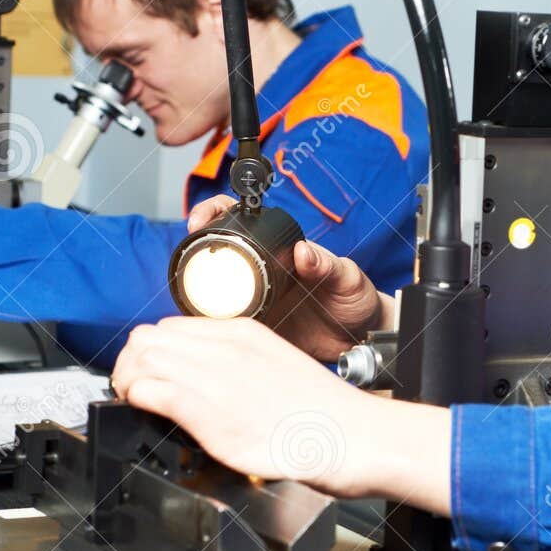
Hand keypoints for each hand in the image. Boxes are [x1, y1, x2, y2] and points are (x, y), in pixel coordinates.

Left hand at [111, 315, 450, 510]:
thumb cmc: (324, 415)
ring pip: (140, 359)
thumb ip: (241, 368)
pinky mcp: (205, 408)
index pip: (172, 327)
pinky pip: (147, 389)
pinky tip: (145, 412)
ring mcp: (214, 375)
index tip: (156, 376)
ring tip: (137, 402)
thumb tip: (211, 382)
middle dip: (134, 364)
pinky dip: (135, 399)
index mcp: (242, 332)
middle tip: (138, 390)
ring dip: (129, 381)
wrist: (353, 436)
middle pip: (148, 337)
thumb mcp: (278, 369)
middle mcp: (223, 346)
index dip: (155, 353)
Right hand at [185, 194, 393, 360]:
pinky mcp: (257, 328)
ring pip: (215, 291)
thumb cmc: (356, 300)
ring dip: (200, 292)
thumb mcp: (346, 278)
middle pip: (218, 253)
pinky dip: (214, 325)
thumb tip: (304, 251)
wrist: (360, 337)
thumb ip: (328, 265)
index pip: (242, 221)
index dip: (216, 213)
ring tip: (192, 297)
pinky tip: (209, 328)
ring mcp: (257, 300)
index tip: (202, 218)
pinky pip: (227, 325)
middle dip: (195, 252)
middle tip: (189, 258)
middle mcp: (263, 271)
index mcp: (281, 250)